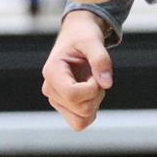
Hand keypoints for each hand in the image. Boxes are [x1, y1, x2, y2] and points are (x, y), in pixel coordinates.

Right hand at [40, 11, 112, 130]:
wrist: (78, 35)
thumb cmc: (83, 35)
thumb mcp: (93, 41)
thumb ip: (101, 59)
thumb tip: (107, 84)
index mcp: (51, 72)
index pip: (72, 95)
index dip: (92, 88)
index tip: (95, 74)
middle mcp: (50, 89)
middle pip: (81, 110)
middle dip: (96, 95)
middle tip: (96, 76)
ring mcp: (56, 100)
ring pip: (81, 121)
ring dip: (94, 103)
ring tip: (92, 83)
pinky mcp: (64, 106)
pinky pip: (80, 122)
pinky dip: (91, 110)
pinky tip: (90, 91)